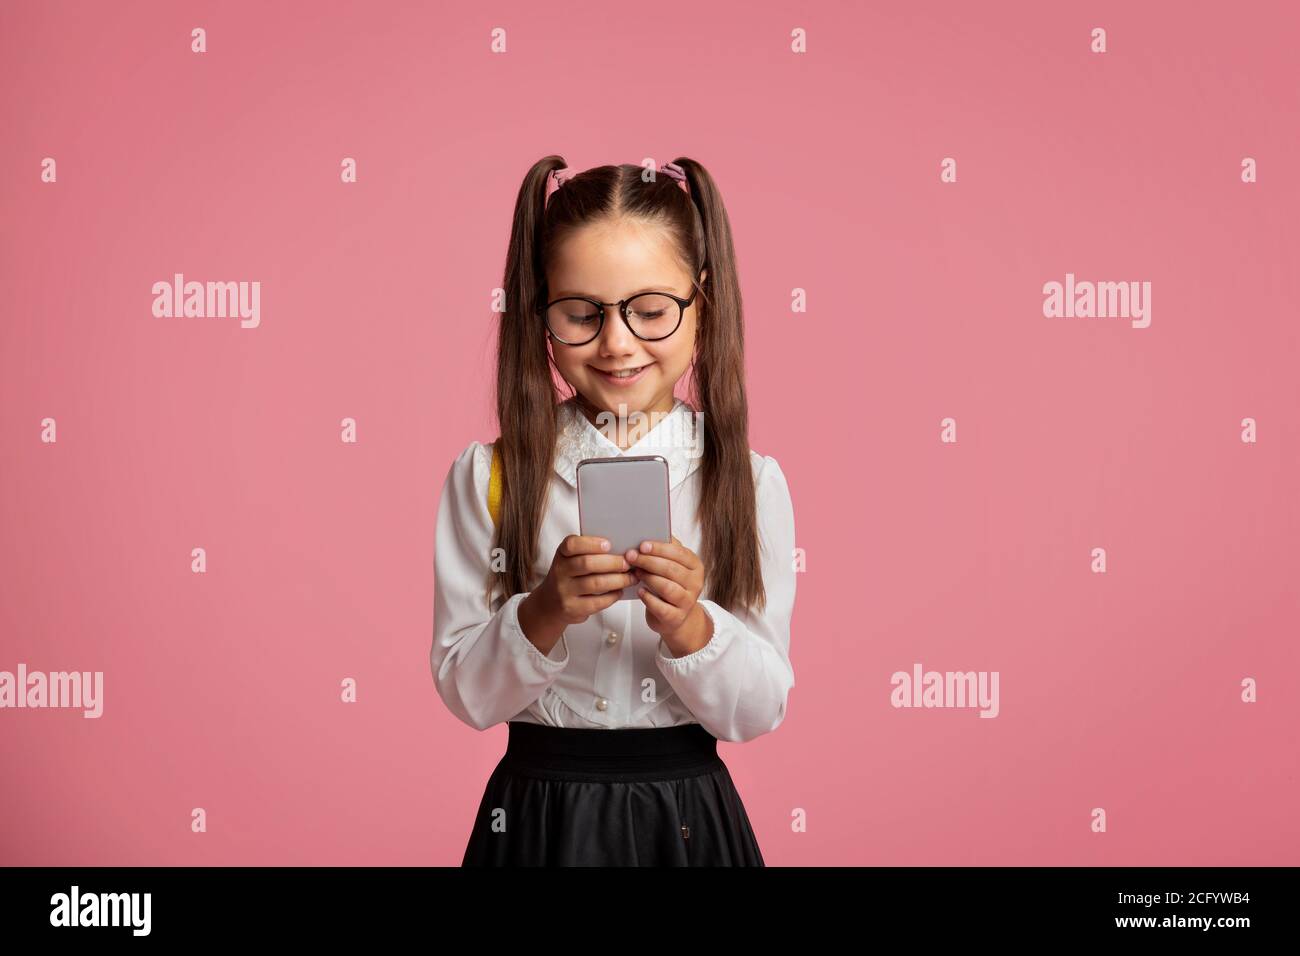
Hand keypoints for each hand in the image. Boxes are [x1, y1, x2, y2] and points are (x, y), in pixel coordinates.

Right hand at [519, 535, 635, 648]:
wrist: (550, 603)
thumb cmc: (569, 576)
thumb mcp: (571, 560)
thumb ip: (588, 553)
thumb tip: (621, 550)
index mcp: (561, 554)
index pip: (572, 544)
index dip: (591, 543)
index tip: (608, 544)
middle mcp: (560, 572)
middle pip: (587, 564)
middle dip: (612, 563)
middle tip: (628, 563)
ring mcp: (564, 591)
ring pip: (595, 584)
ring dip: (618, 580)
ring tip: (631, 578)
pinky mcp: (572, 608)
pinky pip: (597, 602)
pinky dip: (612, 596)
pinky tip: (619, 591)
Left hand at [626, 535, 712, 656]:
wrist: (675, 617)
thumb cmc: (670, 585)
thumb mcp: (672, 566)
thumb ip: (665, 550)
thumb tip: (647, 532)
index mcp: (695, 566)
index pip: (679, 553)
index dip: (659, 548)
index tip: (642, 545)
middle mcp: (695, 583)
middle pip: (671, 569)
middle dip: (649, 561)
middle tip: (631, 557)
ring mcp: (687, 601)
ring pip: (667, 587)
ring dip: (648, 578)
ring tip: (635, 573)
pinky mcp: (676, 618)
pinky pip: (661, 607)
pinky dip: (648, 598)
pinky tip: (640, 592)